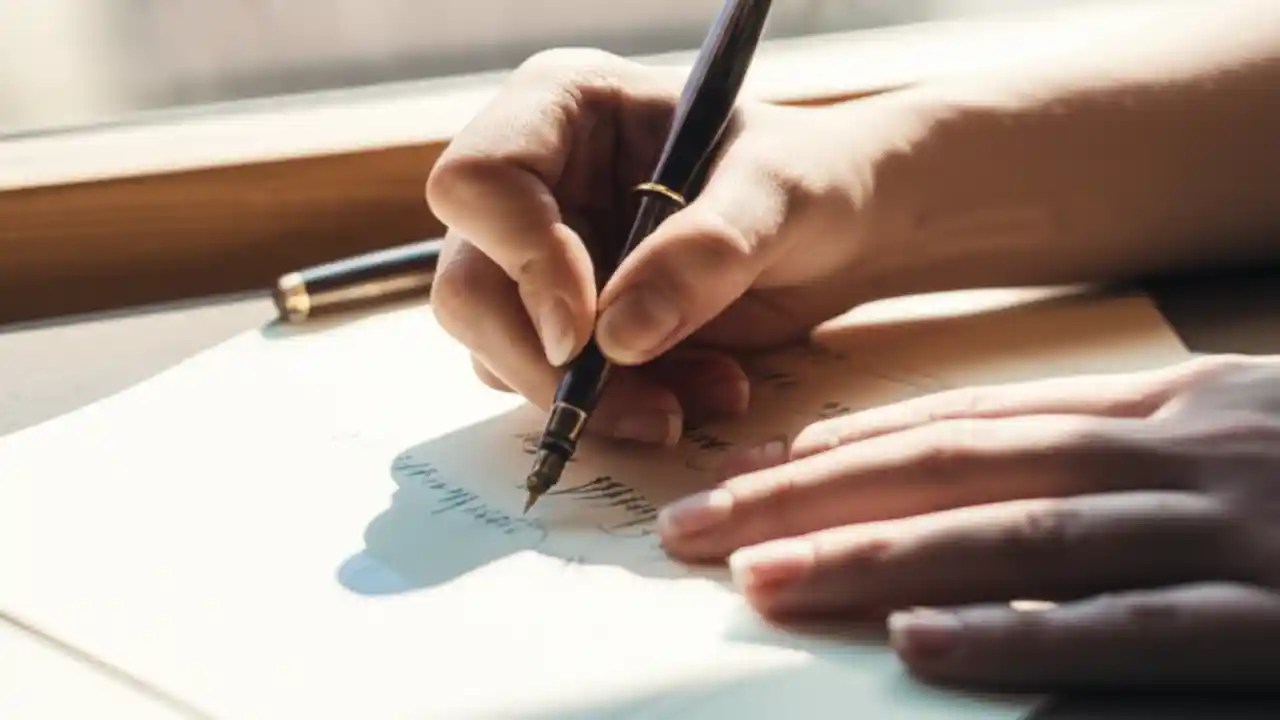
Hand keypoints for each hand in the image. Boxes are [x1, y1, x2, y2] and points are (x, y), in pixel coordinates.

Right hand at [427, 49, 885, 443]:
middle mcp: (533, 185)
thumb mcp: (779, 195)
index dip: (520, 259)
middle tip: (649, 410)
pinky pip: (553, 388)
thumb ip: (706, 251)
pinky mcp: (564, 324)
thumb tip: (617, 337)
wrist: (840, 236)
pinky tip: (700, 390)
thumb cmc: (811, 181)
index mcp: (562, 109)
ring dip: (599, 399)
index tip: (588, 331)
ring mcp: (539, 260)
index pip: (477, 182)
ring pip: (501, 351)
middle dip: (551, 366)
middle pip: (469, 288)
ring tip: (707, 391)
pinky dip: (623, 410)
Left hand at [657, 354, 1279, 688]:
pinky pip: (1130, 631)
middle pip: (960, 471)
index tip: (755, 472)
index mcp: (1165, 407)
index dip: (852, 447)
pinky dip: (1022, 640)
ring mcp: (1230, 532)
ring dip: (880, 563)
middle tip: (698, 527)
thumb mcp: (1241, 436)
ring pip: (1017, 542)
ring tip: (764, 581)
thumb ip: (1121, 454)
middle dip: (816, 498)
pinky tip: (927, 650)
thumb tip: (994, 480)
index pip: (971, 422)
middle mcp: (1176, 453)